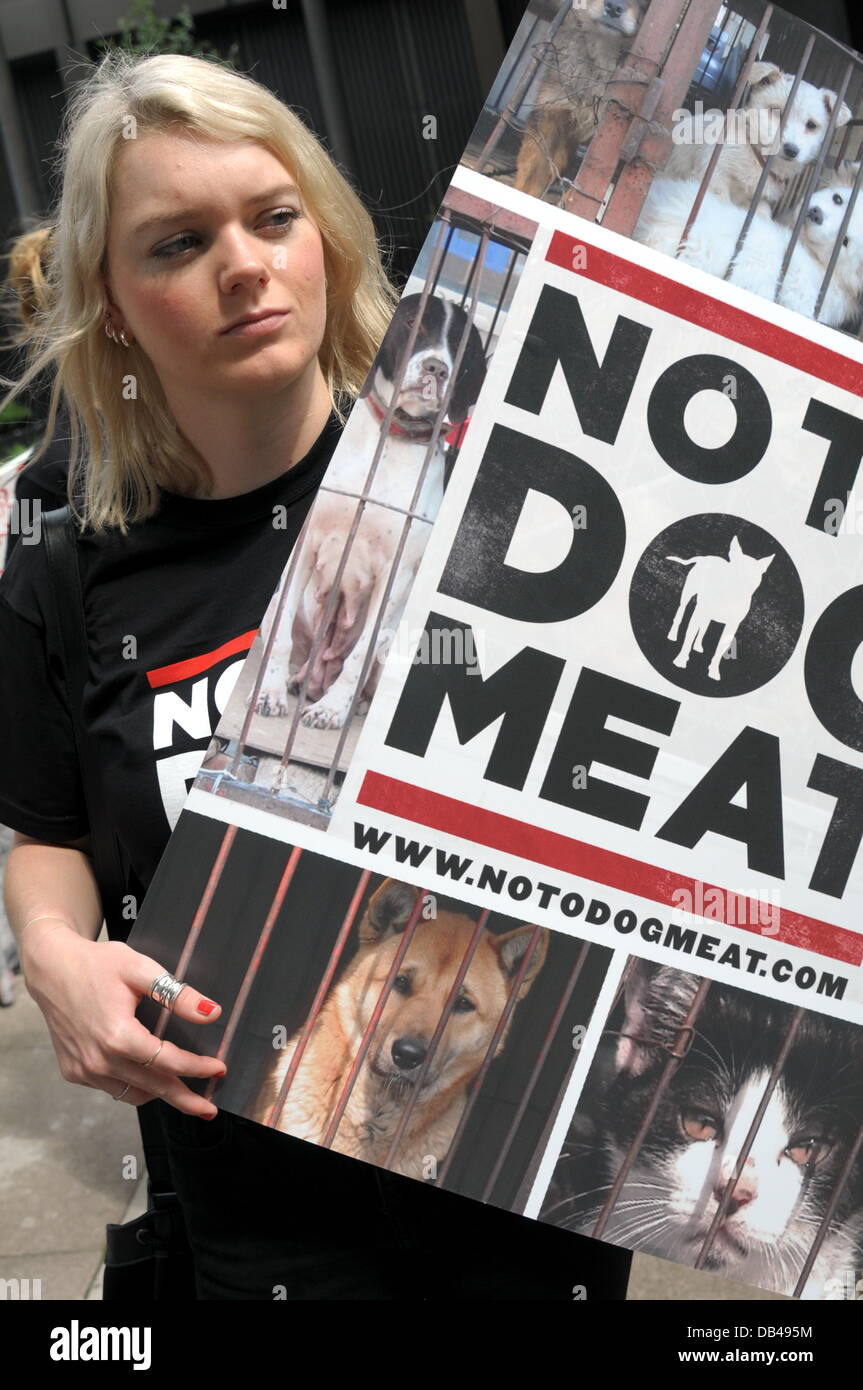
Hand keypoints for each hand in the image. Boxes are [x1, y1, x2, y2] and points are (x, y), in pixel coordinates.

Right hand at [22, 924, 225, 1115]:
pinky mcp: (74, 1072)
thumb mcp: (140, 969)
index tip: (219, 1068)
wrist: (52, 968)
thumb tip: (211, 1013)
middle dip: (185, 1099)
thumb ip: (177, 994)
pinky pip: (113, 1089)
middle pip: (154, 1087)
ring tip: (182, 1089)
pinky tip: (147, 1073)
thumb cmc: (97, 964)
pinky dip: (134, 1084)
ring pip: (133, 1093)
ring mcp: (84, 1070)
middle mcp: (99, 1060)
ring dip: (160, 1093)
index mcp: (118, 1036)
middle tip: (210, 1109)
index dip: (197, 1068)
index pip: (168, 1062)